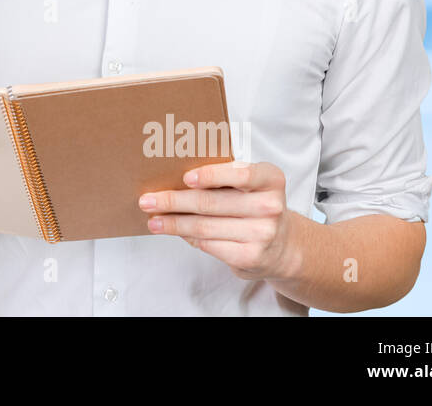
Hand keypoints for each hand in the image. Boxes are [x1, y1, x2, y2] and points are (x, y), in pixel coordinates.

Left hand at [137, 161, 297, 280]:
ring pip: (204, 226)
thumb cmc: (255, 206)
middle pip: (211, 202)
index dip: (211, 175)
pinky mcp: (250, 257)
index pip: (241, 174)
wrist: (283, 246)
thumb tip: (174, 179)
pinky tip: (173, 231)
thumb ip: (225, 177)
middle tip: (148, 200)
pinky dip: (186, 236)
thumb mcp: (251, 185)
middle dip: (174, 201)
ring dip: (173, 223)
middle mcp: (270, 206)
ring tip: (153, 220)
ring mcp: (262, 234)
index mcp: (271, 179)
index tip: (185, 178)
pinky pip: (208, 244)